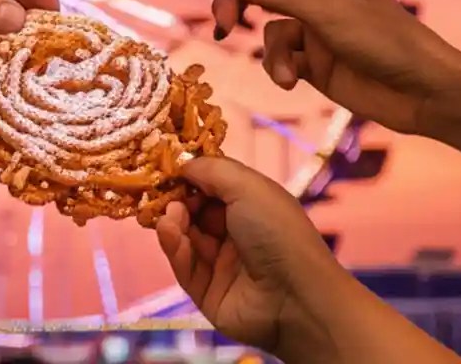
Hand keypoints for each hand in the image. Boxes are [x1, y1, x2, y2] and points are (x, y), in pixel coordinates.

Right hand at [157, 158, 356, 361]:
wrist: (294, 296)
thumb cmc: (276, 231)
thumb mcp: (247, 186)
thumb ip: (211, 170)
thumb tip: (182, 165)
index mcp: (252, 206)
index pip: (213, 188)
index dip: (190, 178)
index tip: (168, 170)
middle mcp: (237, 233)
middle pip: (195, 213)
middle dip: (178, 201)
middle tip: (166, 195)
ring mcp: (222, 264)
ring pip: (186, 239)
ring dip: (174, 224)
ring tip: (169, 216)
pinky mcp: (207, 292)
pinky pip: (185, 268)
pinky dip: (176, 248)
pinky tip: (170, 232)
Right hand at [209, 0, 460, 134]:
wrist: (423, 93)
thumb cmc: (385, 42)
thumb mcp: (324, 12)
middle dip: (241, 6)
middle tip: (223, 22)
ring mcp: (315, 30)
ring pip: (268, 32)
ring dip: (271, 54)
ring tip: (286, 72)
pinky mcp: (314, 63)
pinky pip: (279, 59)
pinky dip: (281, 70)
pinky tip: (293, 82)